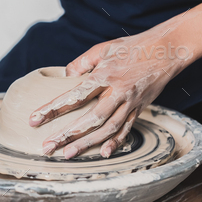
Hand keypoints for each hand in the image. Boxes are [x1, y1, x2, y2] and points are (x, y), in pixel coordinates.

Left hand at [29, 23, 192, 158]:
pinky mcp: (140, 109)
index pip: (73, 95)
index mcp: (105, 75)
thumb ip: (81, 63)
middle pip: (89, 118)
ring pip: (107, 129)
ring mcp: (130, 103)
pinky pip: (126, 130)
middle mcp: (117, 92)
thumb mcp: (103, 49)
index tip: (34, 120)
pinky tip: (102, 153)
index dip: (52, 108)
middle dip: (66, 135)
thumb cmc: (131, 47)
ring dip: (87, 144)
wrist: (168, 50)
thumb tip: (65, 78)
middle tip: (47, 147)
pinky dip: (115, 143)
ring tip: (68, 154)